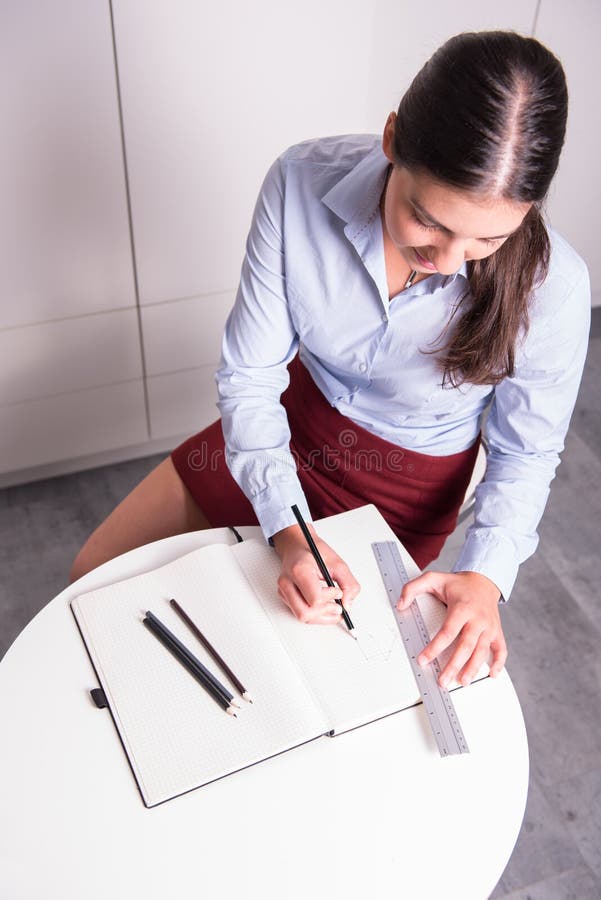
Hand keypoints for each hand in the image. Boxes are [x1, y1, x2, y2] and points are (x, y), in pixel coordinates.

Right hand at [271, 524, 360, 623]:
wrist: (296, 544)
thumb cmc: (313, 550)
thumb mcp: (337, 563)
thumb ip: (348, 584)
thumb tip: (348, 604)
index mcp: (300, 570)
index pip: (314, 598)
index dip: (330, 598)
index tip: (338, 591)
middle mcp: (287, 582)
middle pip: (305, 613)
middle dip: (325, 614)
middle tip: (339, 608)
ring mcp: (283, 590)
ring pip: (302, 616)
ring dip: (321, 617)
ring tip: (335, 610)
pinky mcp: (284, 595)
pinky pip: (299, 612)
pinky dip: (315, 614)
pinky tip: (325, 608)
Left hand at [398, 570, 506, 686]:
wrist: (483, 580)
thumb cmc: (458, 584)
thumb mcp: (433, 579)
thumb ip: (413, 588)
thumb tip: (400, 604)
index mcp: (462, 608)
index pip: (448, 632)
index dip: (434, 648)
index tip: (423, 660)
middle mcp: (477, 619)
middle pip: (465, 646)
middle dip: (453, 665)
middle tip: (443, 680)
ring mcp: (488, 627)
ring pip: (482, 651)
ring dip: (473, 669)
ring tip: (462, 682)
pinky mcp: (496, 632)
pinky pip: (501, 649)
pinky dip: (499, 663)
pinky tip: (492, 674)